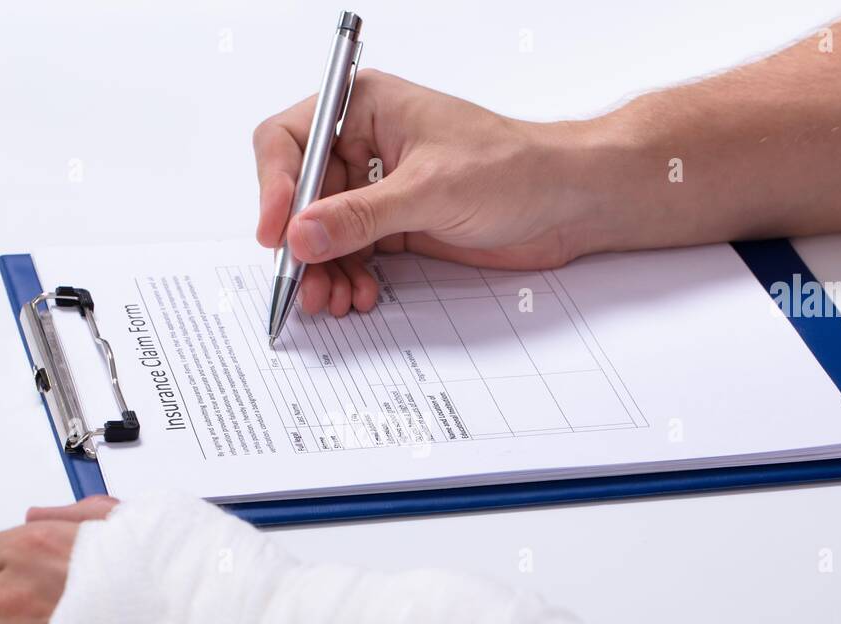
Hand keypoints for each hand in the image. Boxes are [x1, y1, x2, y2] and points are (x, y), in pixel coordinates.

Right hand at [253, 70, 599, 316]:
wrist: (567, 202)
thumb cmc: (515, 168)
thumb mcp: (430, 190)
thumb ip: (360, 216)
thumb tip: (301, 235)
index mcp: (365, 107)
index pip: (288, 140)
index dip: (273, 187)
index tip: (276, 234)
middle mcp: (363, 144)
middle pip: (299, 197)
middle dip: (301, 246)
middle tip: (305, 286)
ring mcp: (378, 187)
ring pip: (323, 233)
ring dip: (324, 271)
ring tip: (335, 300)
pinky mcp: (394, 224)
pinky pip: (351, 253)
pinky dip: (349, 277)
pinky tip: (361, 294)